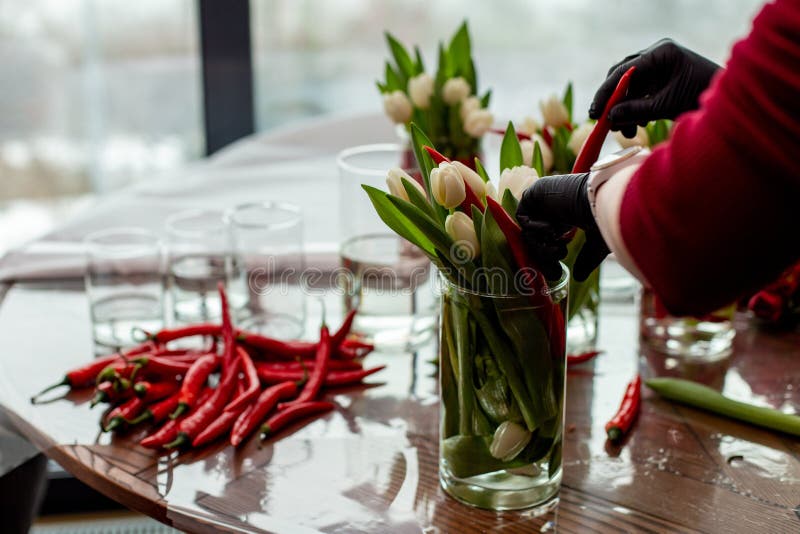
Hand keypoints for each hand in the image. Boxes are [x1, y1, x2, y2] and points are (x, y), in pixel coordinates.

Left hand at [516, 173, 608, 280]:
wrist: (599, 202)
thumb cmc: (605, 220)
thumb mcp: (597, 245)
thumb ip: (587, 260)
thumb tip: (578, 278)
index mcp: (569, 216)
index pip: (550, 240)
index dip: (551, 257)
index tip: (558, 272)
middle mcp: (554, 208)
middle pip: (537, 239)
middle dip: (545, 257)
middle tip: (556, 271)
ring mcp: (543, 200)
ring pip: (529, 232)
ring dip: (542, 246)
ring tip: (559, 248)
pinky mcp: (533, 193)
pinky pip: (522, 217)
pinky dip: (534, 228)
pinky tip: (551, 228)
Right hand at [589, 38, 720, 137]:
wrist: (731, 105)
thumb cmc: (703, 100)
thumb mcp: (665, 107)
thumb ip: (636, 111)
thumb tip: (610, 117)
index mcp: (661, 53)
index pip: (624, 71)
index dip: (606, 93)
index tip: (596, 113)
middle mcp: (658, 55)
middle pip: (623, 77)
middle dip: (614, 102)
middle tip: (605, 123)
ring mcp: (661, 65)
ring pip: (630, 87)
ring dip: (625, 109)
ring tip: (626, 131)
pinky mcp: (663, 78)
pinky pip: (640, 92)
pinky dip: (636, 108)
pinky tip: (638, 124)